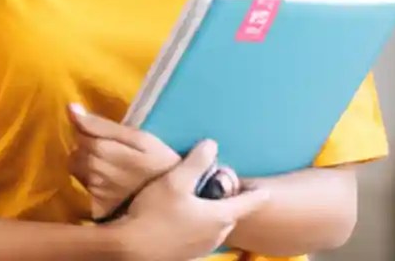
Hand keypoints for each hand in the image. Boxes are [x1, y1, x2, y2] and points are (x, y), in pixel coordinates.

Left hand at [67, 104, 180, 218]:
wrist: (173, 198)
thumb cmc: (159, 160)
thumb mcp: (140, 137)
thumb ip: (102, 125)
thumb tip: (71, 109)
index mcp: (103, 151)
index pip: (79, 133)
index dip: (90, 130)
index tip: (108, 134)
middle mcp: (94, 172)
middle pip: (75, 151)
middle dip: (87, 147)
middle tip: (111, 149)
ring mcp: (95, 191)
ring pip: (77, 169)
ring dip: (87, 163)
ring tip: (110, 164)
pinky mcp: (97, 206)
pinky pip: (85, 186)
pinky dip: (93, 180)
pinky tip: (110, 180)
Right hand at [110, 140, 270, 260]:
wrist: (128, 250)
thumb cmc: (154, 214)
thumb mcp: (175, 181)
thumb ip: (196, 162)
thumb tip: (212, 144)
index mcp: (220, 216)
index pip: (251, 203)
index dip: (258, 192)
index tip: (266, 187)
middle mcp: (217, 236)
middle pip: (232, 214)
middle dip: (230, 199)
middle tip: (221, 184)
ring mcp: (202, 248)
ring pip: (216, 226)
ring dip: (213, 213)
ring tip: (201, 198)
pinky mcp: (188, 255)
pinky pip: (201, 235)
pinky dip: (199, 224)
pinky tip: (182, 216)